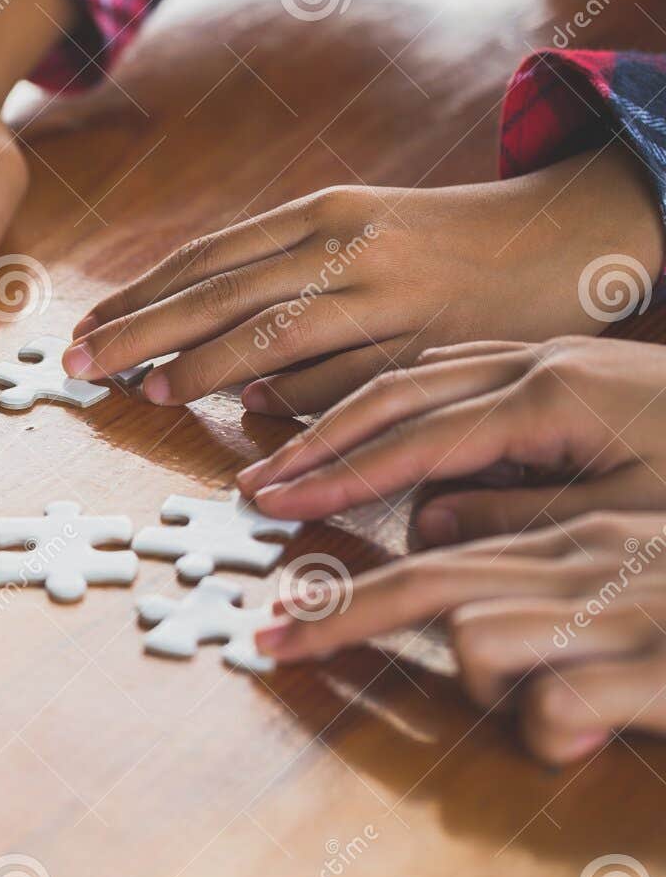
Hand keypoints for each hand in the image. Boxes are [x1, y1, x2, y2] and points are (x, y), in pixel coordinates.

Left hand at [65, 147, 665, 411]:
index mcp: (323, 213)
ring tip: (147, 391)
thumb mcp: (359, 233)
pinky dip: (292, 397)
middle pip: (220, 294)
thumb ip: (282, 278)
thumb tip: (207, 355)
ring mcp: (388, 296)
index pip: (208, 258)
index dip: (139, 294)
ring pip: (274, 333)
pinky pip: (343, 379)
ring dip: (201, 366)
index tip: (86, 325)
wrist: (565, 235)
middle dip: (139, 331)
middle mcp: (346, 248)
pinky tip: (249, 412)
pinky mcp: (427, 344)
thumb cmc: (440, 247)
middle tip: (79, 364)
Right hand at [236, 337, 665, 543]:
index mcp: (552, 395)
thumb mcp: (639, 513)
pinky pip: (438, 364)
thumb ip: (525, 516)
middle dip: (311, 440)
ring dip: (332, 410)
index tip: (272, 503)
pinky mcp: (546, 360)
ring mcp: (536, 353)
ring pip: (406, 369)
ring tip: (275, 445)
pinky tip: (347, 411)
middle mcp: (530, 361)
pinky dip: (377, 389)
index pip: (417, 440)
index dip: (339, 476)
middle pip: (391, 392)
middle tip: (250, 480)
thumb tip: (429, 522)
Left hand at [255, 513, 665, 765]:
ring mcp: (628, 609)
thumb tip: (458, 616)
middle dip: (336, 619)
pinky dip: (551, 734)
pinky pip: (551, 704)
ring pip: (477, 636)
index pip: (438, 556)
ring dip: (489, 690)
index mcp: (581, 539)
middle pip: (427, 583)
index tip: (285, 615)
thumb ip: (548, 592)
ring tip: (559, 719)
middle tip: (271, 645)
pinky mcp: (663, 666)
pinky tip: (588, 741)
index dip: (351, 592)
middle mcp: (593, 558)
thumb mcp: (637, 589)